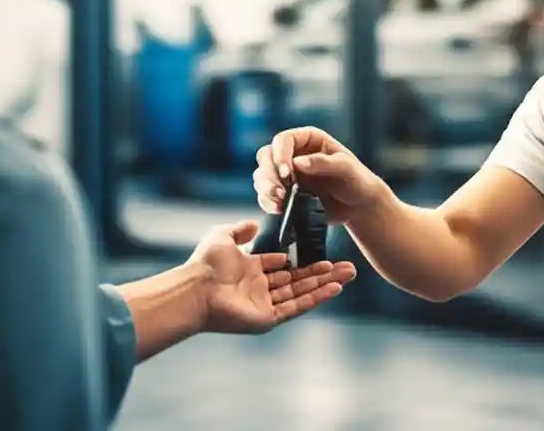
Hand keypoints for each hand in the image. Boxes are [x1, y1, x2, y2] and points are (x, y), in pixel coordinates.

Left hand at [189, 220, 355, 333]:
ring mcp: (265, 304)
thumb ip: (239, 230)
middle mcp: (260, 288)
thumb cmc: (205, 264)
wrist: (196, 289)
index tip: (325, 257)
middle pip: (299, 280)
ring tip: (347, 275)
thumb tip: (252, 224)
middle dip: (324, 273)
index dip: (305, 262)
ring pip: (302, 293)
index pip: (285, 267)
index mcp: (251, 271)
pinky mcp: (268, 318)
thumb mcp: (223, 236)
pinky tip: (333, 288)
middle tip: (347, 266)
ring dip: (325, 284)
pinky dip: (315, 298)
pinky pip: (297, 307)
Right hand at [254, 126, 388, 224]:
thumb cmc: (357, 180)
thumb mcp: (346, 167)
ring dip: (266, 189)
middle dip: (269, 174)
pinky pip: (266, 195)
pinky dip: (267, 202)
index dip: (280, 155)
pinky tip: (279, 209)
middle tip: (279, 192)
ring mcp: (287, 174)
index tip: (287, 173)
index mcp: (308, 139)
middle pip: (266, 156)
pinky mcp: (285, 193)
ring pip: (262, 175)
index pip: (283, 140)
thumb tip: (297, 163)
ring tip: (279, 203)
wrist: (359, 205)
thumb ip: (323, 163)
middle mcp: (293, 153)